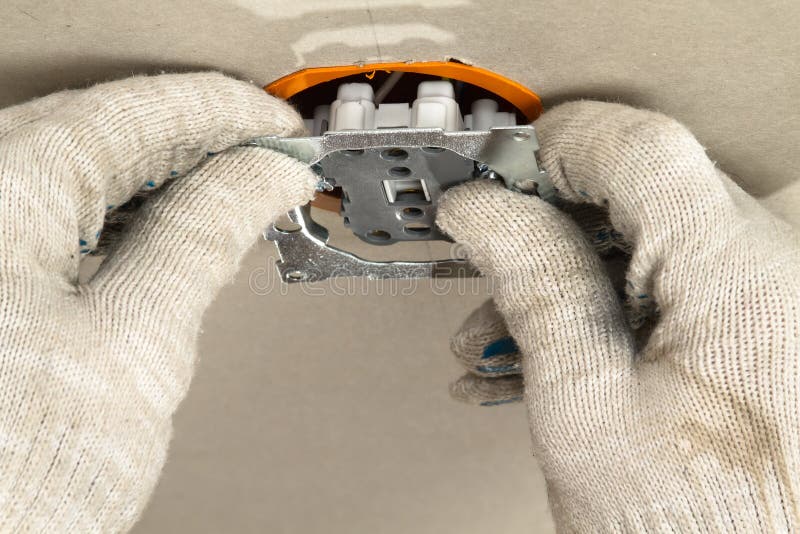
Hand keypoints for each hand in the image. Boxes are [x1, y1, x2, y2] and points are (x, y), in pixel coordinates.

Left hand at [0, 73, 315, 530]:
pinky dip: (130, 211)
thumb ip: (202, 238)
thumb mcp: (137, 342)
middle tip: (273, 155)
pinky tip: (172, 221)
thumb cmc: (14, 478)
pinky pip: (64, 211)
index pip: (131, 114)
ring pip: (85, 168)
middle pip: (105, 132)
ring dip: (167, 173)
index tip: (280, 125)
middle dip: (200, 140)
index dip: (221, 113)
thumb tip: (263, 176)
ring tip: (238, 185)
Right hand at [437, 101, 799, 529]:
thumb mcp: (583, 407)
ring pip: (641, 242)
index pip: (642, 151)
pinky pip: (660, 285)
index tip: (491, 174)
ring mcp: (765, 299)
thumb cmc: (691, 530)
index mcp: (743, 280)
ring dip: (558, 275)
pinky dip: (594, 306)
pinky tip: (539, 352)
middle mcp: (773, 273)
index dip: (553, 147)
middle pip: (638, 193)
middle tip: (483, 254)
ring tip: (495, 336)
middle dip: (543, 225)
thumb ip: (536, 287)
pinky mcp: (750, 327)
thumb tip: (483, 209)